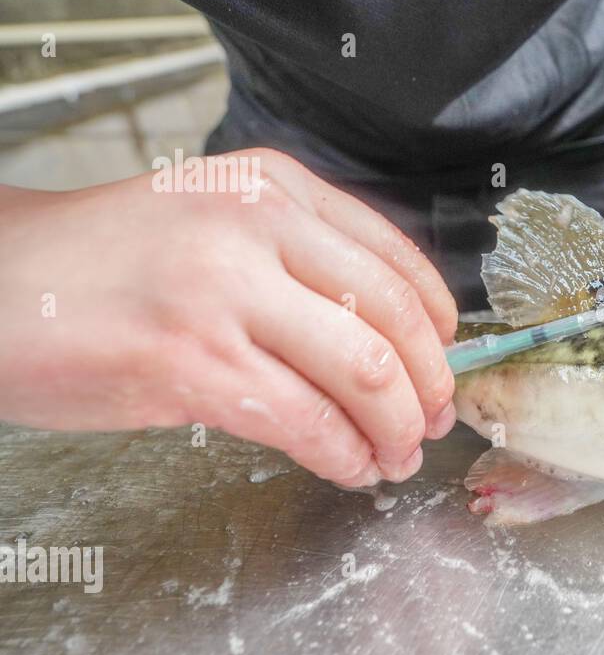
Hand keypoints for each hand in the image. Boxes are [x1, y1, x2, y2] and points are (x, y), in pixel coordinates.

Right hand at [0, 149, 458, 485]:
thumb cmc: (105, 264)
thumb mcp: (215, 222)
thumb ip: (300, 259)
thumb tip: (390, 335)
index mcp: (275, 187)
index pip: (397, 261)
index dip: (440, 327)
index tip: (447, 363)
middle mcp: (258, 226)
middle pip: (394, 320)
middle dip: (431, 387)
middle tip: (435, 422)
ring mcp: (224, 293)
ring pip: (364, 374)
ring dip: (396, 430)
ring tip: (397, 456)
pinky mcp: (190, 363)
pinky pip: (306, 422)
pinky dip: (346, 456)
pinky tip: (351, 467)